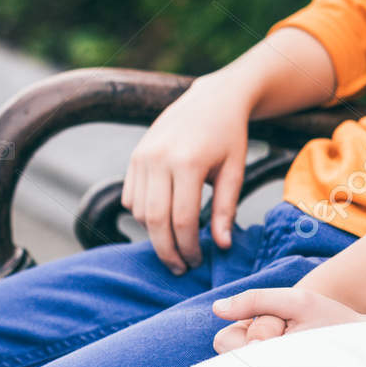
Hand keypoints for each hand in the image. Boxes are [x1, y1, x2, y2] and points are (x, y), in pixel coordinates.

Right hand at [121, 77, 254, 273]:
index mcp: (187, 163)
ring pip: (139, 212)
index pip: (182, 220)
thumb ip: (226, 209)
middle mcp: (158, 160)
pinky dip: (143, 214)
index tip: (197, 261)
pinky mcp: (134, 156)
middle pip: (154, 221)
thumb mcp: (235, 170)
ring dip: (155, 233)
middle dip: (167, 250)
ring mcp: (142, 157)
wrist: (212, 99)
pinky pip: (130, 197)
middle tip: (180, 267)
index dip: (189, 246)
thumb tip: (221, 246)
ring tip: (176, 243)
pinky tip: (164, 219)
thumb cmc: (229, 136)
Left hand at [211, 287, 365, 353]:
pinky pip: (251, 358)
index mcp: (265, 360)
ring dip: (261, 339)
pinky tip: (290, 345)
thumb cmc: (331, 322)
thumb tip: (217, 307)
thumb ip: (256, 300)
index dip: (251, 324)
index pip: (225, 339)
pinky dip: (266, 348)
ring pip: (239, 351)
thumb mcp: (298, 301)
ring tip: (293, 337)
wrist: (362, 345)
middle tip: (288, 329)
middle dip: (254, 331)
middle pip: (227, 346)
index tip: (281, 325)